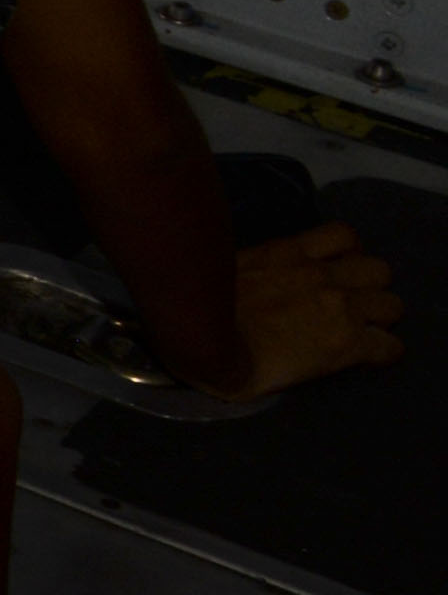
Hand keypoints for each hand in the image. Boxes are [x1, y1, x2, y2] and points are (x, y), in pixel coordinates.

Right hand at [186, 221, 402, 396]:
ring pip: (394, 305)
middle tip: (351, 305)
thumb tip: (264, 273)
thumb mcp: (229, 266)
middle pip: (379, 270)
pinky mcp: (347, 344)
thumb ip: (261, 264)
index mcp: (290, 252)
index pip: (344, 236)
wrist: (204, 346)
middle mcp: (322, 275)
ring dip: (380, 318)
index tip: (335, 272)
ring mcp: (340, 308)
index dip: (347, 255)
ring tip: (361, 332)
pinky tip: (366, 359)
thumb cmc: (200, 309)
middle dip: (369, 288)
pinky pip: (391, 347)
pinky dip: (384, 352)